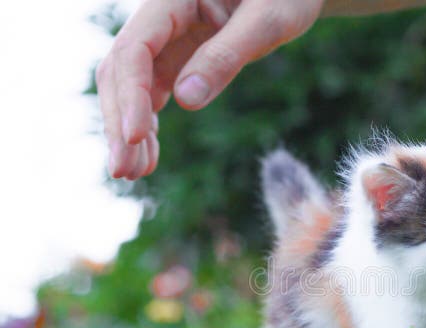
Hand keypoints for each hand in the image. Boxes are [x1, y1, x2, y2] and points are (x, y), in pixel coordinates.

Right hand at [97, 0, 323, 179]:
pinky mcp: (178, 58)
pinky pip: (152, 93)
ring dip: (127, 129)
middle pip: (122, 70)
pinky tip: (149, 157)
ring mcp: (166, 40)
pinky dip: (147, 124)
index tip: (135, 136)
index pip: (136, 48)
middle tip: (124, 170)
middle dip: (120, 120)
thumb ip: (227, 55)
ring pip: (131, 86)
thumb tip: (185, 100)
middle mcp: (161, 17)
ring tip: (133, 174)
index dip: (131, 94)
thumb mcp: (266, 21)